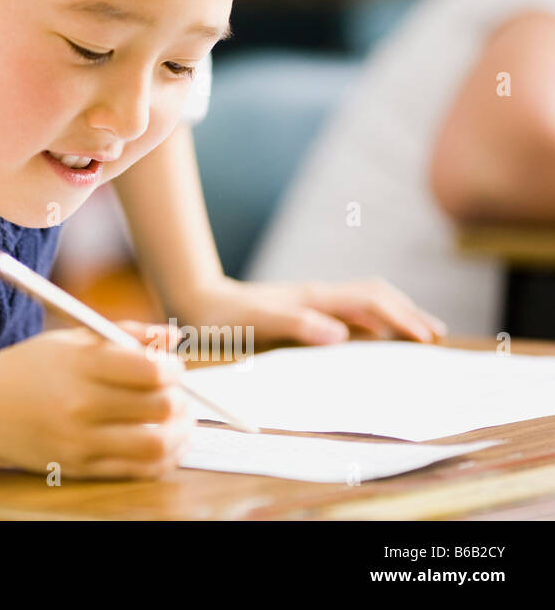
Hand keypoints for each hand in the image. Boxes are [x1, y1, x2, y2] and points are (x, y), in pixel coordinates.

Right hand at [0, 325, 194, 478]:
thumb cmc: (28, 367)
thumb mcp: (70, 338)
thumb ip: (125, 334)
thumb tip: (174, 338)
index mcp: (80, 366)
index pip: (151, 371)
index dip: (173, 368)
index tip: (171, 366)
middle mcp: (81, 405)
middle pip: (161, 408)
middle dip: (181, 399)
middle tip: (179, 394)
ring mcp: (81, 441)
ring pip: (157, 445)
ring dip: (180, 433)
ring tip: (178, 420)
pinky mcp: (79, 468)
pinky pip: (138, 470)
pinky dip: (162, 458)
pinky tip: (162, 442)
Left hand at [175, 275, 448, 346]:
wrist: (198, 300)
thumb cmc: (226, 316)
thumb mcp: (258, 322)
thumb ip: (297, 324)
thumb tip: (340, 334)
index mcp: (314, 297)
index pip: (371, 302)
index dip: (401, 318)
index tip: (426, 338)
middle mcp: (318, 295)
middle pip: (375, 295)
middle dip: (407, 312)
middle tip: (435, 335)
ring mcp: (311, 301)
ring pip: (364, 303)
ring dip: (393, 315)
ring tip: (417, 334)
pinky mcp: (303, 310)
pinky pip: (348, 313)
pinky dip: (372, 323)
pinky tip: (374, 338)